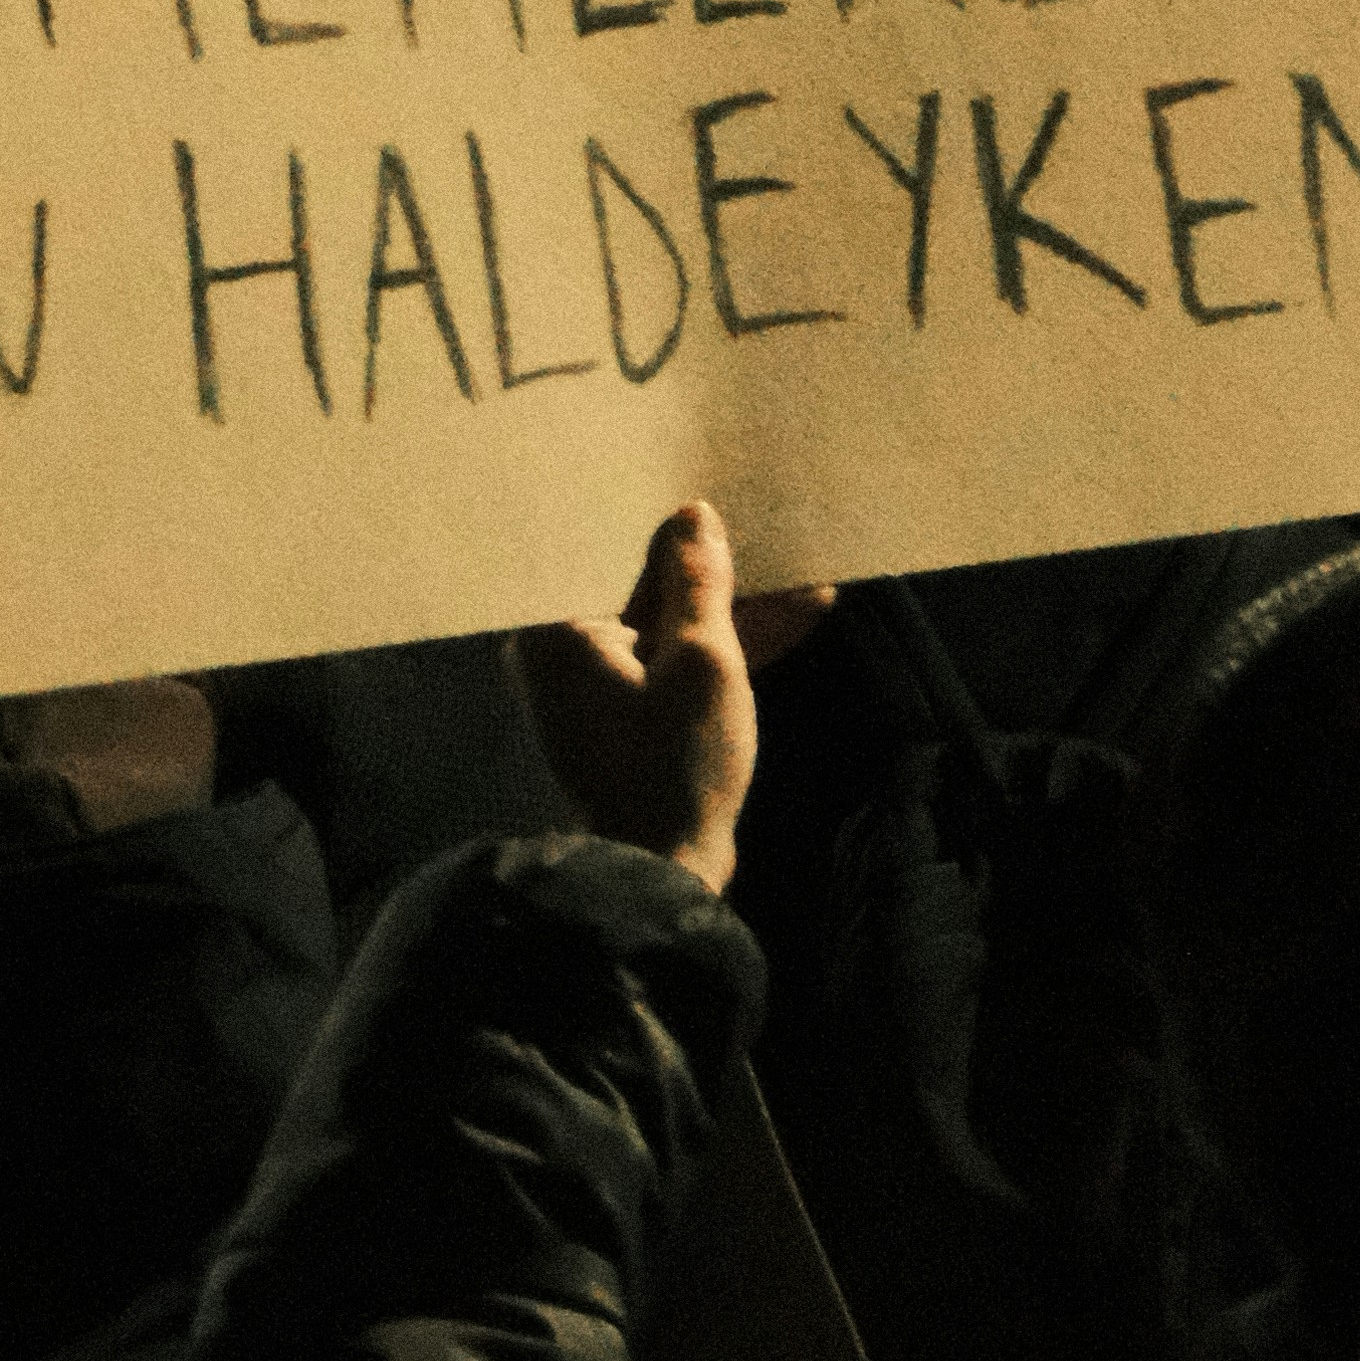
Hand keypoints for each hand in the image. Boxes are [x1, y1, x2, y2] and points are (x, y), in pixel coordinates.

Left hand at [521, 500, 759, 891]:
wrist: (667, 875)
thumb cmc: (677, 767)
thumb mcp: (704, 660)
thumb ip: (697, 583)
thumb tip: (692, 514)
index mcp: (557, 630)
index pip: (609, 548)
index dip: (664, 521)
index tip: (705, 485)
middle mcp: (562, 652)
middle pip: (642, 585)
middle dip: (710, 564)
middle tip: (762, 518)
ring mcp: (595, 688)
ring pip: (669, 625)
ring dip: (732, 607)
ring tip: (803, 573)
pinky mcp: (627, 718)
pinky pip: (674, 661)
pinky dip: (722, 646)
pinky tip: (790, 617)